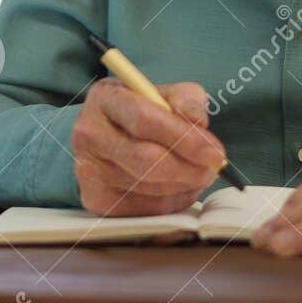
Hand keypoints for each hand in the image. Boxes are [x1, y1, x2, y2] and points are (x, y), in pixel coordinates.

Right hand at [71, 78, 225, 215]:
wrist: (104, 136)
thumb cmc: (138, 112)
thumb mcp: (161, 93)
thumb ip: (186, 99)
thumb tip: (198, 122)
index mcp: (105, 98)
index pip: (144, 119)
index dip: (184, 138)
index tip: (213, 151)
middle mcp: (89, 133)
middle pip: (147, 160)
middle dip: (189, 168)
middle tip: (213, 168)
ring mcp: (88, 169)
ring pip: (149, 188)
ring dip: (184, 185)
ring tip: (198, 174)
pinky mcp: (95, 199)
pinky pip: (145, 209)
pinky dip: (172, 201)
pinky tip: (179, 187)